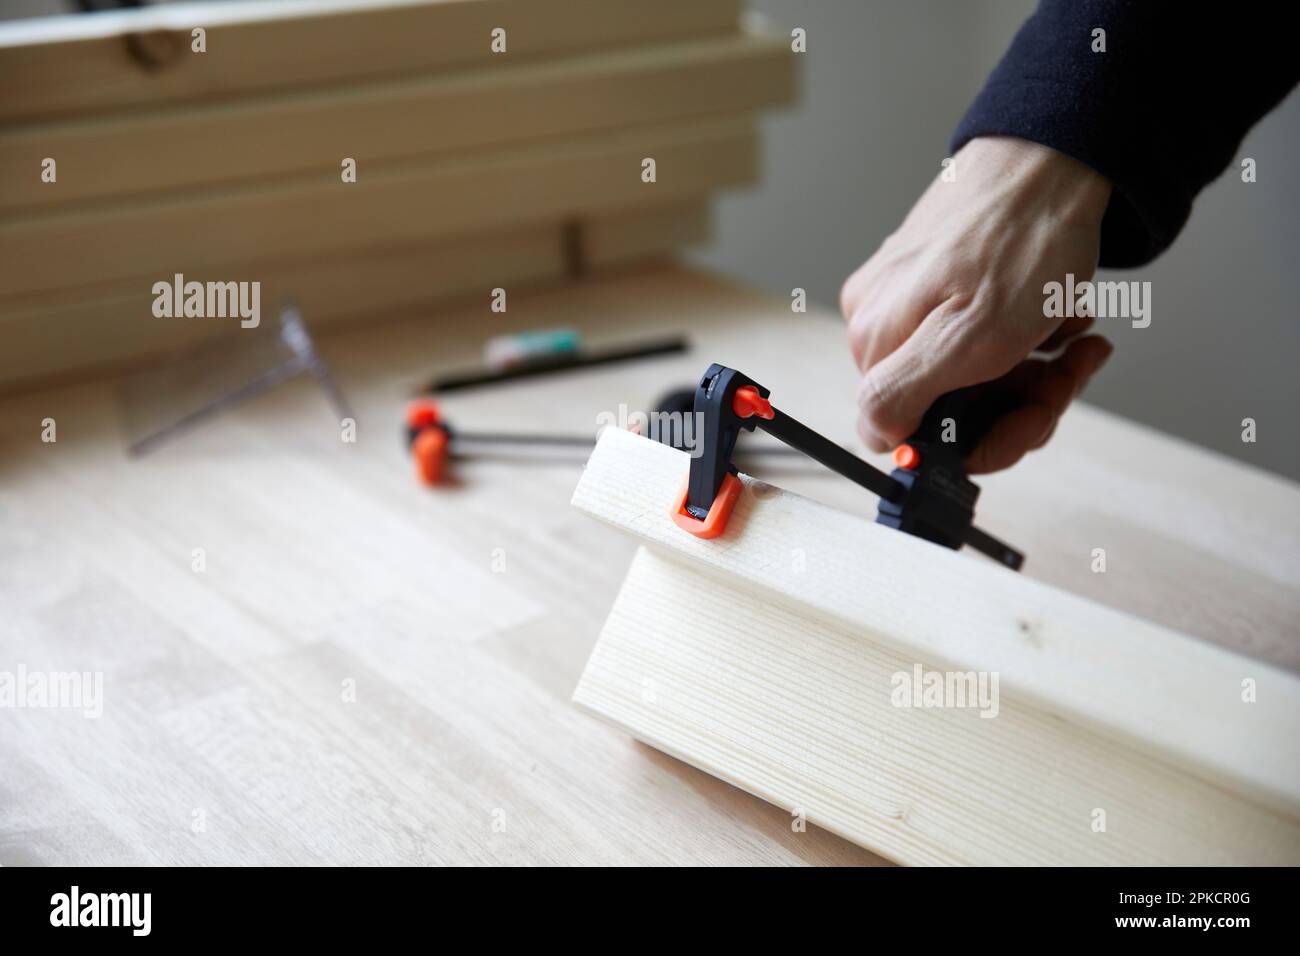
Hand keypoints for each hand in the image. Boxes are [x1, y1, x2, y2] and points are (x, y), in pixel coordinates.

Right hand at [840, 136, 1113, 472]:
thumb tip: (873, 435)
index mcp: (877, 345)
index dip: (982, 439)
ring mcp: (908, 300)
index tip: (1034, 414)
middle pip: (949, 406)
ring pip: (974, 375)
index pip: (912, 435)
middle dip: (1020, 400)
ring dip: (1034, 369)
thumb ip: (902, 394)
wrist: (1052, 153)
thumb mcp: (967, 337)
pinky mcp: (938, 281)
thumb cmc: (1020, 239)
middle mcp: (880, 325)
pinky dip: (1029, 337)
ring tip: (1077, 336)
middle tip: (1070, 371)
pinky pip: (982, 336)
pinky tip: (1061, 315)